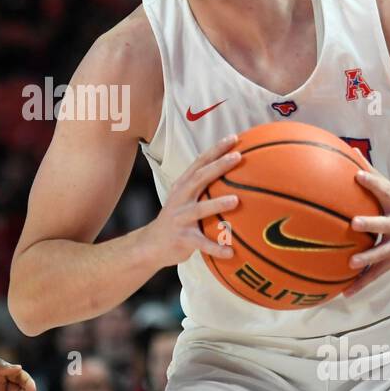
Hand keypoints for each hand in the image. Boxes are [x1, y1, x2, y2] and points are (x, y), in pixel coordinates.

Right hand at [145, 134, 241, 267]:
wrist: (151, 245)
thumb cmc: (178, 219)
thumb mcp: (186, 199)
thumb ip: (204, 187)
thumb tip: (237, 178)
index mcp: (183, 186)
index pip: (200, 163)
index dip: (216, 149)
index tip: (234, 138)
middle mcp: (180, 198)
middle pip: (199, 178)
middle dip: (218, 166)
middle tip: (237, 157)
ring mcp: (180, 218)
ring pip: (199, 209)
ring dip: (217, 204)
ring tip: (236, 201)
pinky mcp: (182, 239)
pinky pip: (201, 244)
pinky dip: (216, 247)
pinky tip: (231, 252)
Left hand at [342, 152, 389, 296]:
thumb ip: (372, 174)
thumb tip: (350, 150)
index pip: (386, 190)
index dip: (373, 183)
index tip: (358, 175)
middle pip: (387, 224)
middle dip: (372, 224)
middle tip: (354, 223)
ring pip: (384, 254)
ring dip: (369, 259)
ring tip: (351, 263)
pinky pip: (376, 275)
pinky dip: (361, 284)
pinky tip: (345, 293)